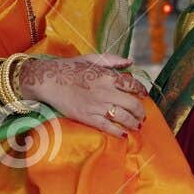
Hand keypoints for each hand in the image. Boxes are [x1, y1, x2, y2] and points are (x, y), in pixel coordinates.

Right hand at [20, 54, 146, 137]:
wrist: (49, 80)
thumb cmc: (70, 68)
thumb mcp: (92, 58)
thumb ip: (113, 60)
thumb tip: (130, 62)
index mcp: (108, 76)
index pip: (133, 85)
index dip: (141, 90)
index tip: (144, 94)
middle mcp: (105, 92)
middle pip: (132, 104)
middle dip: (141, 112)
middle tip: (142, 116)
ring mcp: (97, 106)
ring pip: (123, 117)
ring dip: (133, 123)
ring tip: (137, 126)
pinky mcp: (87, 117)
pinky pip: (107, 127)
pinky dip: (117, 132)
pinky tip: (123, 134)